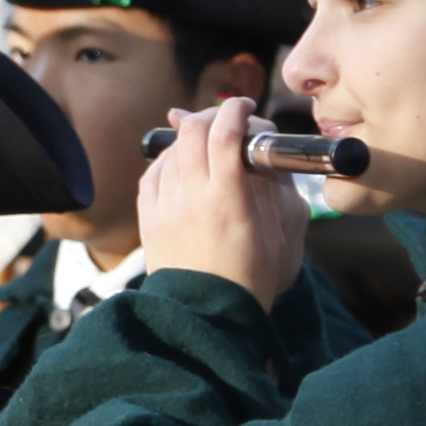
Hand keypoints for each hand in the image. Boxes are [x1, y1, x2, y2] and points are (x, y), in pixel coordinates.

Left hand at [128, 103, 305, 304]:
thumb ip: (269, 189)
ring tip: (207, 145)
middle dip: (212, 116)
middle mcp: (191, 197)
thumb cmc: (250, 279)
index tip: (245, 108)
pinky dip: (167, 160)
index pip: (225, 134)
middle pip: (193, 132)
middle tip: (226, 121)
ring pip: (171, 149)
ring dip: (190, 138)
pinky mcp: (148, 219)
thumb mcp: (277, 235)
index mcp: (228, 200)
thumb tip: (259, 155)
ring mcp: (165, 207)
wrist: (206, 317)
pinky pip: (152, 173)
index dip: (236, 111)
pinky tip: (181, 166)